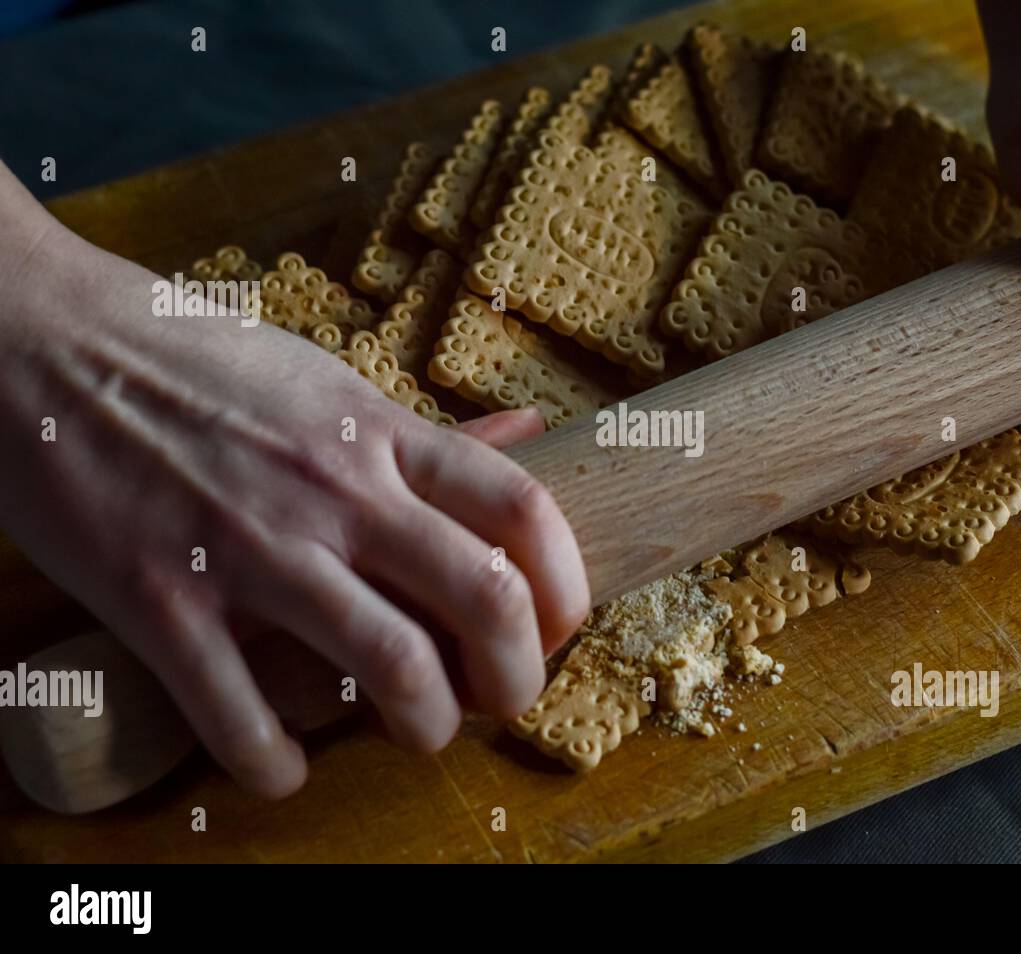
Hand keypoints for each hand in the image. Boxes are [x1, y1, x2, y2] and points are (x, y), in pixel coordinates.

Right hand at [0, 166, 588, 797]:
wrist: (39, 342)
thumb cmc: (191, 360)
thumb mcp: (325, 379)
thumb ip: (423, 431)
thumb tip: (528, 437)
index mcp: (377, 432)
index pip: (522, 509)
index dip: (566, 584)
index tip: (559, 624)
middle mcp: (334, 491)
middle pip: (484, 599)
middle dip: (518, 674)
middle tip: (503, 700)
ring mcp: (251, 549)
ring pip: (394, 667)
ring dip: (426, 725)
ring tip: (419, 729)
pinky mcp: (162, 602)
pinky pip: (246, 717)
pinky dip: (279, 764)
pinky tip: (284, 765)